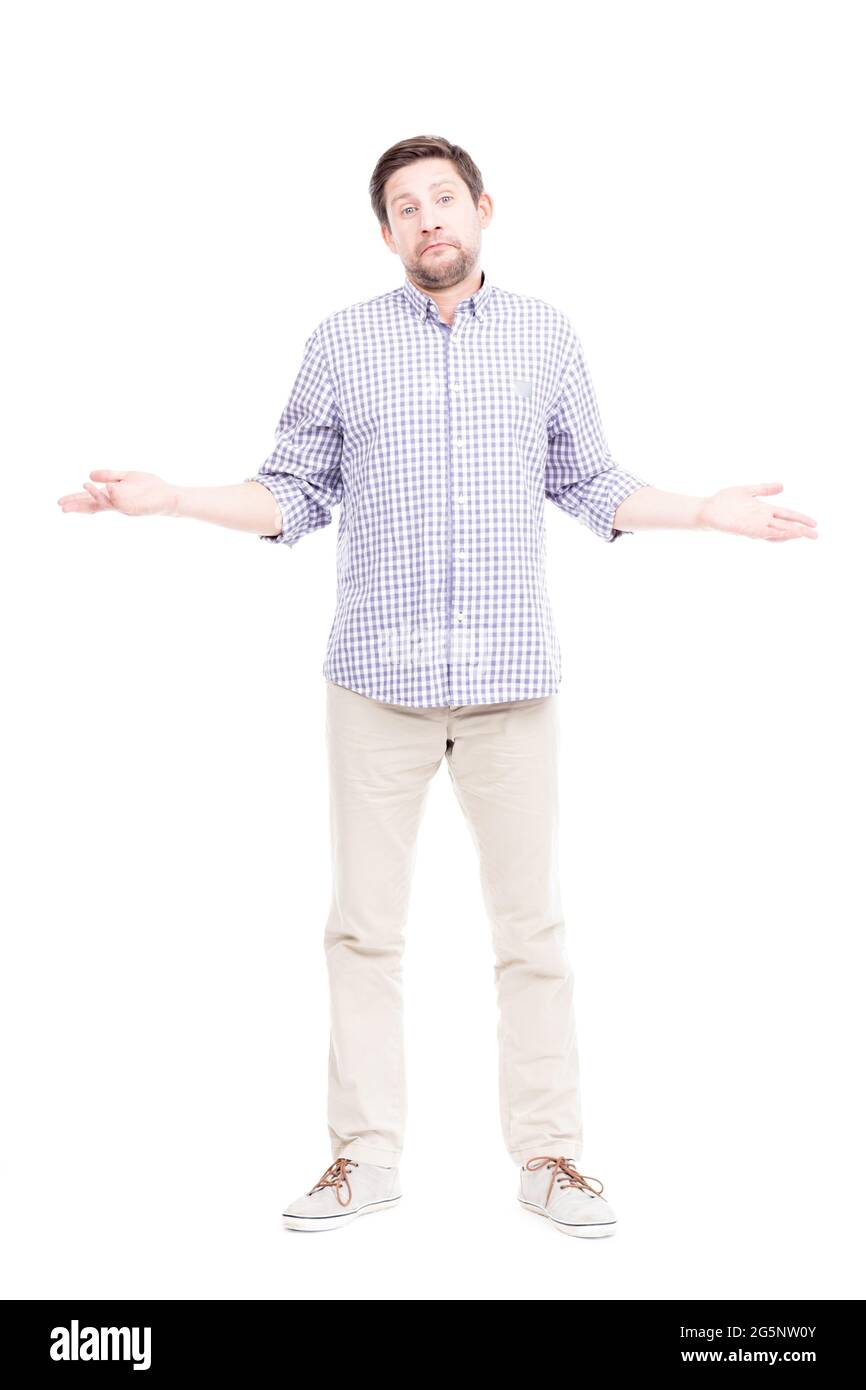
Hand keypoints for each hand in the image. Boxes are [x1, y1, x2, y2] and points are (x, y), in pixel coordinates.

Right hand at [56, 470, 178, 518]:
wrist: (168, 495)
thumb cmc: (149, 487)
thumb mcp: (126, 477)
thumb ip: (109, 476)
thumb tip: (88, 475)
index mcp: (113, 497)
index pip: (91, 500)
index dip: (76, 501)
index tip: (60, 503)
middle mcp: (116, 503)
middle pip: (93, 505)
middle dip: (78, 506)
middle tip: (61, 507)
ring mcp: (125, 505)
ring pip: (105, 502)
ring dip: (92, 496)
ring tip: (81, 488)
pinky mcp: (134, 506)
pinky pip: (119, 499)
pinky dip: (110, 493)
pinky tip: (104, 487)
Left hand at [697, 483, 817, 540]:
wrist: (706, 509)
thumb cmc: (724, 501)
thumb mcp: (748, 491)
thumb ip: (764, 489)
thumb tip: (783, 485)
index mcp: (764, 510)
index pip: (787, 515)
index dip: (800, 519)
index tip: (814, 523)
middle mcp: (761, 520)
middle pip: (786, 526)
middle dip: (801, 530)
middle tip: (817, 535)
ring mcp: (754, 526)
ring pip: (777, 531)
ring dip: (790, 533)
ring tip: (804, 534)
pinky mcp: (746, 530)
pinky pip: (763, 533)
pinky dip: (774, 534)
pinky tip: (784, 534)